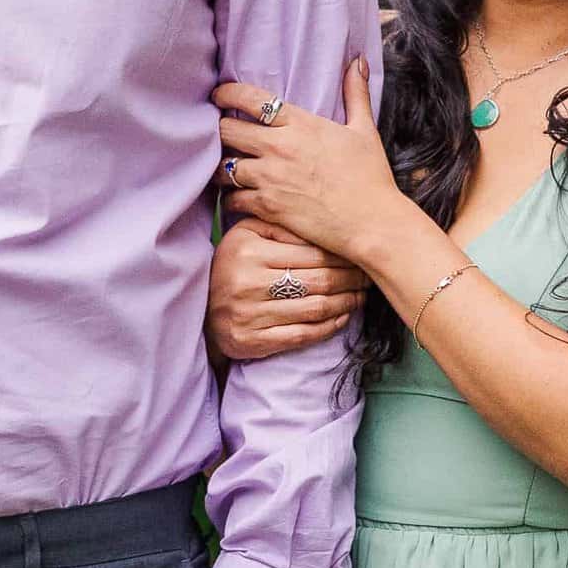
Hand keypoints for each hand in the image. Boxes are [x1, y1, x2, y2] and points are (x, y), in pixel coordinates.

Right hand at [209, 215, 369, 360]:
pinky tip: (342, 317)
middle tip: (367, 277)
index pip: (312, 253)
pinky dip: (329, 327)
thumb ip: (280, 226)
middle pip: (318, 281)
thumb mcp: (247, 234)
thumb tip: (325, 226)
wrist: (200, 307)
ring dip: (346, 303)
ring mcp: (249, 315)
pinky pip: (302, 335)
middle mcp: (247, 282)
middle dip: (350, 280)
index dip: (343, 256)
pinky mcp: (252, 341)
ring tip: (360, 296)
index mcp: (248, 250)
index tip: (360, 256)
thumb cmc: (233, 263)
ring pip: (315, 309)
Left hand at [214, 61, 403, 260]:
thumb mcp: (364, 130)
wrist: (372, 222)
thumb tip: (358, 61)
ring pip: (221, 167)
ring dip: (219, 167)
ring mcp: (269, 178)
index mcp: (300, 123)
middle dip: (217, 130)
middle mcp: (279, 147)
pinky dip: (230, 199)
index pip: (249, 98)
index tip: (219, 95)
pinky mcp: (266, 207)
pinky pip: (231, 199)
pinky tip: (237, 198)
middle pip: (225, 130)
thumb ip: (355, 93)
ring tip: (224, 168)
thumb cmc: (370, 177)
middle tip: (220, 135)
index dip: (226, 93)